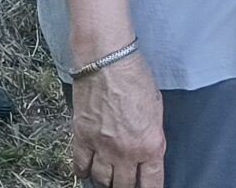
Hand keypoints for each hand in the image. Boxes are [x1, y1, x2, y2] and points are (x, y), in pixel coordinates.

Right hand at [71, 50, 165, 186]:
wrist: (106, 60)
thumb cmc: (134, 77)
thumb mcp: (156, 109)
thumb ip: (151, 135)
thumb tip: (146, 149)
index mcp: (150, 145)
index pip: (151, 184)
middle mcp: (126, 152)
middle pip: (123, 186)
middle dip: (125, 187)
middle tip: (125, 182)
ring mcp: (102, 147)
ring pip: (102, 180)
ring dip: (105, 180)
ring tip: (107, 176)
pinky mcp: (82, 137)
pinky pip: (80, 165)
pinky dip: (83, 171)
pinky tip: (86, 171)